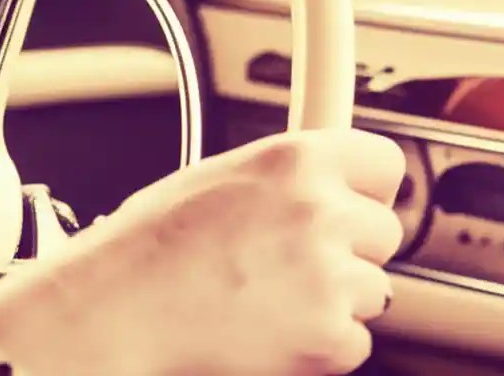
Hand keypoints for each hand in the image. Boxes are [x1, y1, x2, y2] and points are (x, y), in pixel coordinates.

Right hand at [0, 129, 405, 375]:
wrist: (117, 311)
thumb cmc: (148, 247)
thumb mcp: (219, 177)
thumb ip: (284, 177)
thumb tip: (323, 183)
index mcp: (295, 159)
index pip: (386, 163)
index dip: (368, 189)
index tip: (358, 202)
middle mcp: (321, 210)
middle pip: (384, 233)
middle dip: (350, 250)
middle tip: (294, 263)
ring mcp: (330, 275)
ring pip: (373, 289)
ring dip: (335, 299)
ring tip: (271, 298)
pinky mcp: (329, 335)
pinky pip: (354, 341)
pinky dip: (323, 345)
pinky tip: (272, 332)